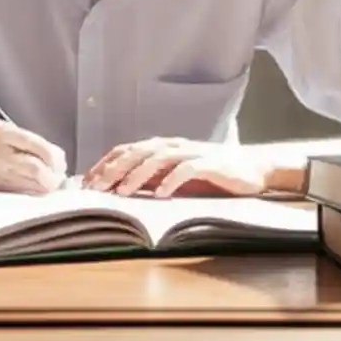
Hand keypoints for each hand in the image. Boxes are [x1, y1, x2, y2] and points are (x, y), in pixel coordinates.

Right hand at [0, 121, 67, 193]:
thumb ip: (26, 144)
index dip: (56, 160)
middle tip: (56, 179)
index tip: (60, 165)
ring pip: (30, 188)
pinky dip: (29, 197)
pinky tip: (29, 194)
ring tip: (44, 187)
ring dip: (43, 190)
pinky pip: (16, 198)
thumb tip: (56, 161)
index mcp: (0, 133)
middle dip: (53, 178)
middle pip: (38, 172)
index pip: (41, 150)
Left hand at [82, 137, 267, 197]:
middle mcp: (173, 146)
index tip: (87, 182)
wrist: (253, 168)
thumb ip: (151, 178)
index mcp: (161, 147)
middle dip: (114, 169)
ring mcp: (191, 152)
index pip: (126, 150)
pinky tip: (160, 195)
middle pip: (137, 153)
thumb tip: (118, 189)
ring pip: (158, 159)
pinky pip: (187, 169)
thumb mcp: (175, 177)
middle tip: (97, 187)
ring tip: (123, 192)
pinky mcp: (210, 163)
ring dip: (138, 176)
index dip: (105, 164)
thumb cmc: (210, 175)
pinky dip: (171, 181)